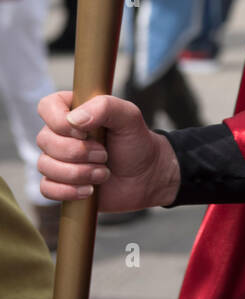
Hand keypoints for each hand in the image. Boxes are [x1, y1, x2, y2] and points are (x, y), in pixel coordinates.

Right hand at [36, 91, 180, 210]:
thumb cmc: (136, 142)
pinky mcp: (60, 183)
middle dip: (78, 152)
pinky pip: (47, 188)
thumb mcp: (129, 117)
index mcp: (75, 110)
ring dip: (78, 173)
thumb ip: (105, 107)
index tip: (85, 132)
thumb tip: (74, 120)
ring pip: (45, 166)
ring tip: (103, 173)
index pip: (47, 107)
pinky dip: (69, 191)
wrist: (145, 176)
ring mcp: (58, 159)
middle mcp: (62, 133)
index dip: (60, 122)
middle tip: (104, 154)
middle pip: (44, 140)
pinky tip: (89, 190)